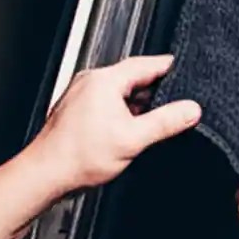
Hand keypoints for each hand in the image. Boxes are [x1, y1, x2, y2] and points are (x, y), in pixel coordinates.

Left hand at [27, 55, 200, 194]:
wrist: (46, 175)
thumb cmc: (78, 157)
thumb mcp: (133, 139)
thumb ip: (166, 122)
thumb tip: (191, 110)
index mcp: (104, 80)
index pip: (147, 63)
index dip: (170, 68)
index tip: (187, 72)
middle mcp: (91, 82)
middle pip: (135, 77)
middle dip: (157, 90)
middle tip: (176, 104)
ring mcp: (83, 95)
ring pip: (122, 91)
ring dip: (139, 104)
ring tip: (150, 123)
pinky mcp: (79, 109)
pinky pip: (110, 102)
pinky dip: (124, 112)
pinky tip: (129, 131)